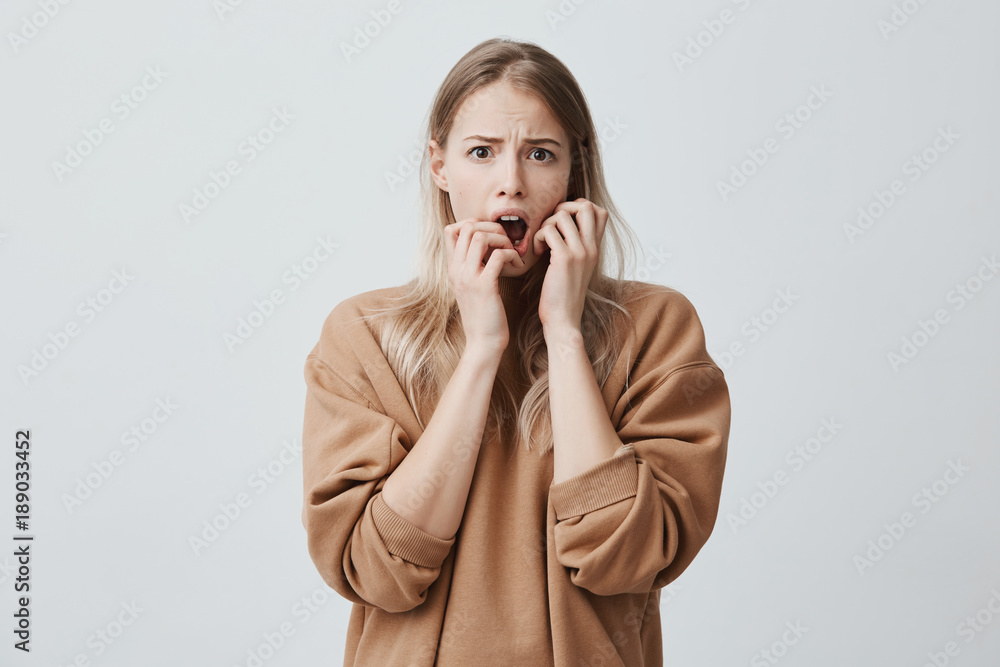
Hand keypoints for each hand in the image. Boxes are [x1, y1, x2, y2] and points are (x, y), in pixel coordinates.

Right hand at [444, 218, 524, 354]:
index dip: (473, 224)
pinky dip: (512, 255)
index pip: (451, 229)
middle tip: (506, 242)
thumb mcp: (471, 288)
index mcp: (453, 269)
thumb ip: (473, 268)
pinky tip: (517, 266)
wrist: (483, 344)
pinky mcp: (484, 287)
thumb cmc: (484, 316)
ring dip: (502, 239)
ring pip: (480, 236)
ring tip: (511, 252)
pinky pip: (498, 256)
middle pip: (467, 227)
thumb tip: (486, 248)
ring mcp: (468, 278)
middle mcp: (456, 270)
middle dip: (491, 227)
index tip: (491, 236)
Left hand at [532, 198, 606, 331]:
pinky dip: (538, 237)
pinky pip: (548, 230)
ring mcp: (580, 252)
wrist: (564, 320)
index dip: (579, 208)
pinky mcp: (564, 258)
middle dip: (563, 208)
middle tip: (551, 226)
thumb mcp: (577, 268)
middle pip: (585, 206)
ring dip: (546, 225)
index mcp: (596, 248)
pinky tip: (537, 252)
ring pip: (562, 215)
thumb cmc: (564, 295)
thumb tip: (562, 227)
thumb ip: (575, 247)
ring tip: (542, 243)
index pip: (599, 211)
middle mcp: (592, 247)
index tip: (563, 224)